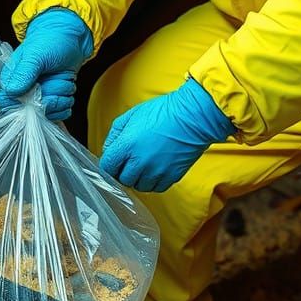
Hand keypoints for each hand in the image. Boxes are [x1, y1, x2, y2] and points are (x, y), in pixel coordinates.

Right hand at [0, 8, 92, 120]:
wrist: (72, 37)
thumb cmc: (51, 40)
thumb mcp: (36, 55)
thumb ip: (24, 73)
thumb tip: (12, 91)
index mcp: (11, 78)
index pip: (7, 102)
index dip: (24, 104)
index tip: (39, 95)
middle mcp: (22, 90)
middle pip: (32, 111)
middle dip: (50, 97)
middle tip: (56, 78)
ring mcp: (38, 96)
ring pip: (48, 112)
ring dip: (61, 98)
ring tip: (63, 79)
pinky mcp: (52, 100)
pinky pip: (59, 114)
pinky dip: (67, 104)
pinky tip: (68, 90)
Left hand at [99, 78, 233, 191]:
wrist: (193, 116)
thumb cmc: (163, 111)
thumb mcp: (132, 115)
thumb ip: (115, 133)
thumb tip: (108, 148)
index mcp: (127, 145)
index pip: (108, 167)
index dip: (110, 164)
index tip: (114, 161)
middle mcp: (140, 162)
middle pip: (123, 180)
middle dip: (124, 171)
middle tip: (131, 161)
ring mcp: (156, 171)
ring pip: (139, 187)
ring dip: (139, 178)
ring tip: (145, 164)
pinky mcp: (171, 176)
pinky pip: (157, 188)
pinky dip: (154, 181)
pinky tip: (157, 168)